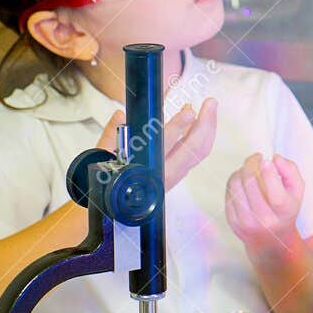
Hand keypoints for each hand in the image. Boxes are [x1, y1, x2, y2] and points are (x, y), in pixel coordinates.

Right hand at [96, 97, 217, 190]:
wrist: (111, 209)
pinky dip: (202, 137)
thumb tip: (120, 114)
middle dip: (205, 124)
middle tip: (210, 103)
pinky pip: (196, 155)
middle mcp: (164, 175)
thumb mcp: (101, 158)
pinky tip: (201, 123)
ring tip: (209, 108)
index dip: (177, 127)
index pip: (163, 144)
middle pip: (193, 149)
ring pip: (198, 152)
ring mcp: (174, 176)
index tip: (189, 111)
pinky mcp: (177, 175)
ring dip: (207, 129)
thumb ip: (111, 135)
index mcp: (144, 170)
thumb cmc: (106, 183)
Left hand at [225, 153, 303, 254]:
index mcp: (284, 212)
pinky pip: (228, 193)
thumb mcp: (297, 191)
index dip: (268, 172)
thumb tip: (275, 159)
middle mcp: (265, 219)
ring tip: (249, 169)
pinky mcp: (232, 221)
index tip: (266, 160)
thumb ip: (290, 171)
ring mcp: (246, 221)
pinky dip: (234, 181)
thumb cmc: (285, 211)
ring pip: (236, 185)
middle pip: (251, 183)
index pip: (275, 193)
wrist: (270, 240)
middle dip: (251, 164)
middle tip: (256, 158)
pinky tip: (242, 180)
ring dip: (241, 171)